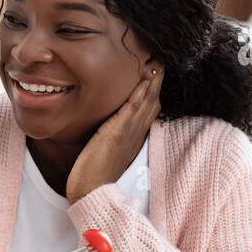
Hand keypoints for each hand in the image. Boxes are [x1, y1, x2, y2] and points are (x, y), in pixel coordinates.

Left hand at [66, 67, 162, 203]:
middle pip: (153, 102)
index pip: (149, 109)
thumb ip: (111, 136)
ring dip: (153, 81)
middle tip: (161, 60)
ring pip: (147, 101)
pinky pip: (132, 108)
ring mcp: (129, 132)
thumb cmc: (93, 173)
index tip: (155, 74)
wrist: (90, 191)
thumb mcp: (107, 150)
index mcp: (135, 136)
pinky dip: (140, 92)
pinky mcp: (117, 132)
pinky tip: (144, 78)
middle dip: (158, 81)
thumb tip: (106, 127)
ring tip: (157, 62)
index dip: (153, 92)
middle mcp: (136, 133)